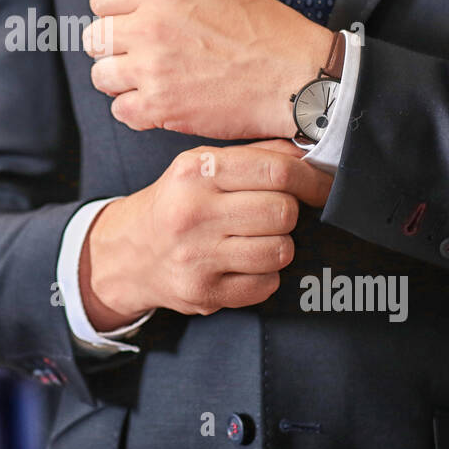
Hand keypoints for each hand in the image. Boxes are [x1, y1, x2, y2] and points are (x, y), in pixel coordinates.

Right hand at [79, 141, 332, 329]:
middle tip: (275, 214)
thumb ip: (254, 155)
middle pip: (282, 211)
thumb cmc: (175, 204)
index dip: (311, 180)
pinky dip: (265, 275)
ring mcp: (197, 256)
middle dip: (289, 213)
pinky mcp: (203, 292)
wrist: (127, 252)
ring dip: (279, 245)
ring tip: (258, 239)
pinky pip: (266, 284)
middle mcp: (193, 212)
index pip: (276, 171)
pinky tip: (244, 263)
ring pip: (280, 250)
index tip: (321, 187)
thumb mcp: (201, 166)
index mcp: (197, 170)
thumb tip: (309, 156)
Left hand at [83, 0, 335, 139]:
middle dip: (112, 48)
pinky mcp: (159, 107)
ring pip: (101, 77)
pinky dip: (134, 110)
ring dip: (120, 81)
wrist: (299, 80)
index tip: (124, 23)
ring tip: (147, 82)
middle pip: (94, 38)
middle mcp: (151, 27)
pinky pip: (120, 110)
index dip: (113, 12)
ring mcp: (152, 69)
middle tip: (136, 56)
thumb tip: (164, 7)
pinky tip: (156, 104)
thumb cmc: (274, 37)